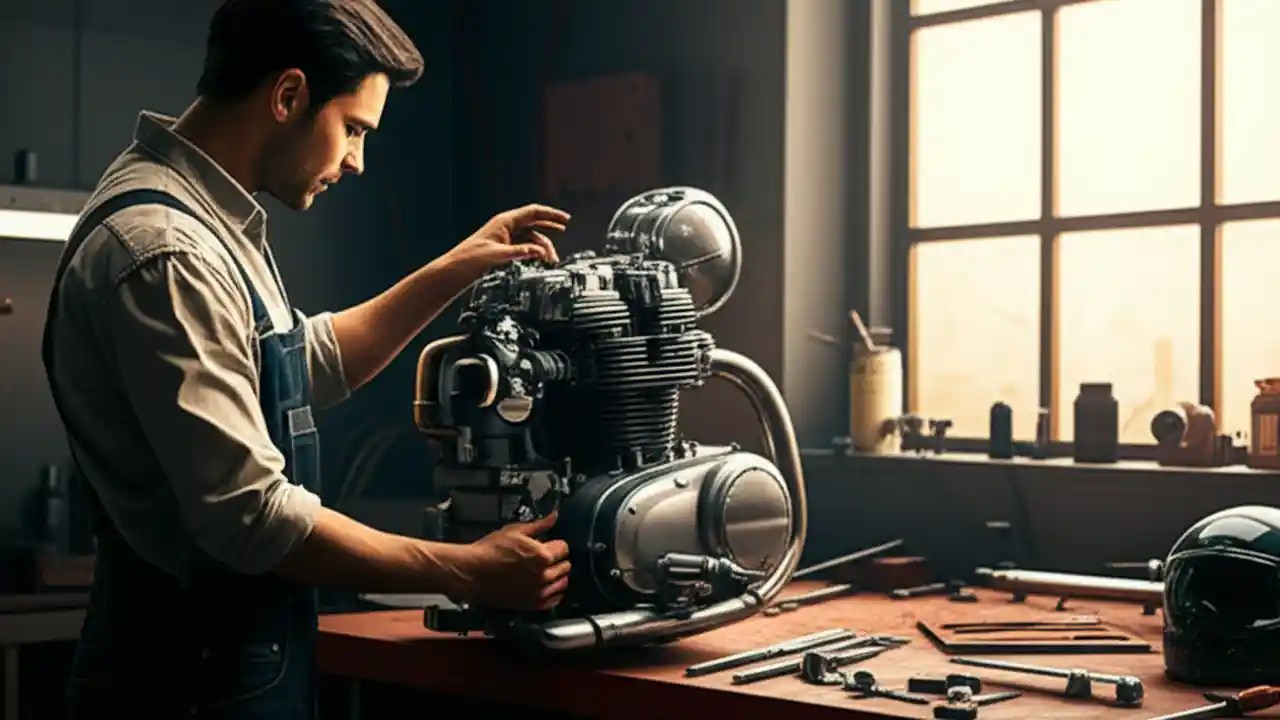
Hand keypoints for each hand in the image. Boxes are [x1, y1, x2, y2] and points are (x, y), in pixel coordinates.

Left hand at [446, 203, 569, 279]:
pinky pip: (525, 246)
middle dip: (550, 226)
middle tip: (565, 227)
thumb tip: (538, 251)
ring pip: (531, 236)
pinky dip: (534, 252)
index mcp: (505, 222)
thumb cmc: (469, 259)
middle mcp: (506, 227)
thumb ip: (519, 251)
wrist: (455, 270)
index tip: (565, 218)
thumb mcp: (496, 255)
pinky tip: (540, 259)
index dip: (551, 214)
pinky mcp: (504, 248)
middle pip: (534, 222)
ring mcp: (506, 237)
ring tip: (552, 259)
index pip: (533, 212)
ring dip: (543, 246)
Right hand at [457, 511, 570, 610]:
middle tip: (548, 556)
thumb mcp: (515, 531)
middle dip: (558, 559)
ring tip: (547, 570)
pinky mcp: (530, 604)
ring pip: (562, 583)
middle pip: (566, 566)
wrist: (471, 572)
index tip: (551, 544)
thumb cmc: (489, 551)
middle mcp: (543, 575)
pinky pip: (553, 601)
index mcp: (542, 555)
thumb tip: (553, 517)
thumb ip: (538, 525)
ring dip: (557, 576)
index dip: (557, 544)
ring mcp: (537, 592)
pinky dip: (554, 593)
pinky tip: (547, 587)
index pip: (564, 548)